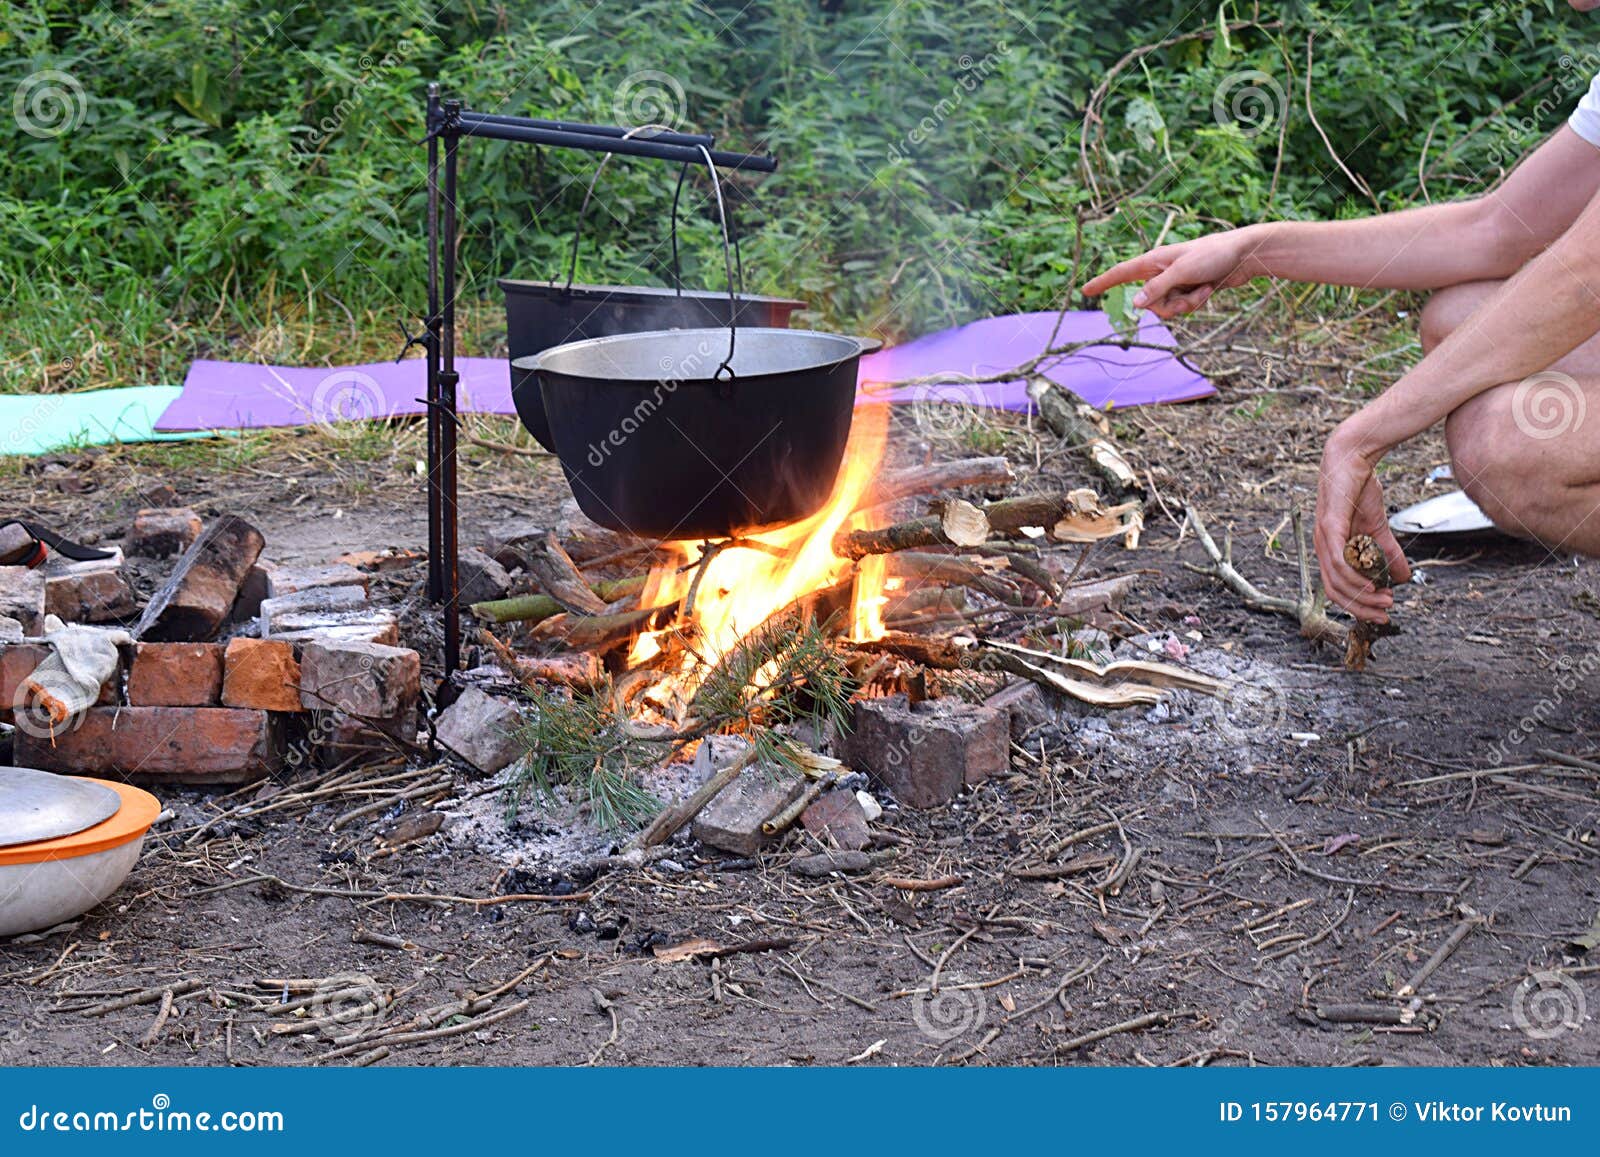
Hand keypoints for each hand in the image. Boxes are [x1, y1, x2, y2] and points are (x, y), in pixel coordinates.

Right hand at [1082, 230, 1257, 319]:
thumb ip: (1157, 288)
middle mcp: (1160, 272)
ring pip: (1166, 309)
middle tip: (1187, 295)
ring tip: (1203, 290)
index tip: (1085, 290)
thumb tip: (1135, 304)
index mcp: (1154, 261)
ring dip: (1186, 304)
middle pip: (1148, 303)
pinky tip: (1210, 289)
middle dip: (1168, 305)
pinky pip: (1182, 308)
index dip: (1103, 282)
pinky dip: (1196, 302)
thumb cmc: (1213, 254)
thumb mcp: (1183, 271)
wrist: (1244, 255)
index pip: (1121, 273)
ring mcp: (1174, 283)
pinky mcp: (1187, 291)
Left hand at [1314, 428, 1411, 621]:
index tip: (1382, 613)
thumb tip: (1403, 577)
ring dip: (1362, 596)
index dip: (1359, 605)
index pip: (1338, 588)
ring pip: (1337, 580)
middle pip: (1335, 591)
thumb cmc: (1359, 490)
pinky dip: (1354, 577)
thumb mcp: (1378, 527)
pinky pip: (1338, 560)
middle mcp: (1322, 548)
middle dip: (1361, 607)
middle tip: (1385, 613)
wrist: (1353, 458)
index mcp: (1331, 550)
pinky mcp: (1329, 526)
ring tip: (1384, 600)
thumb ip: (1388, 552)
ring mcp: (1323, 538)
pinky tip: (1372, 585)